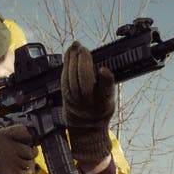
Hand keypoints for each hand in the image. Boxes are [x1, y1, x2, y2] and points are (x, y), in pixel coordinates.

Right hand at [0, 125, 37, 173]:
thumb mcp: (0, 138)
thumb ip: (17, 138)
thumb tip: (37, 142)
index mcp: (5, 134)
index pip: (28, 132)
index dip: (32, 137)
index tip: (31, 141)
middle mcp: (9, 145)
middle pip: (32, 150)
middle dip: (31, 154)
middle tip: (24, 155)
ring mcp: (10, 159)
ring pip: (31, 162)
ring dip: (29, 165)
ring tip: (20, 163)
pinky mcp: (11, 171)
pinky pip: (27, 172)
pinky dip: (26, 172)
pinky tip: (19, 170)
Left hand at [61, 41, 114, 170]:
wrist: (85, 126)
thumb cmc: (99, 109)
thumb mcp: (109, 100)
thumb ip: (107, 85)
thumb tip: (104, 70)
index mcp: (103, 103)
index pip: (105, 90)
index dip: (105, 79)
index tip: (104, 70)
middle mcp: (88, 102)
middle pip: (84, 79)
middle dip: (82, 61)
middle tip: (82, 47)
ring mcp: (74, 100)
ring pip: (72, 77)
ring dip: (72, 59)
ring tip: (75, 47)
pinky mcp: (65, 96)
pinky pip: (64, 78)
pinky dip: (66, 65)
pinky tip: (68, 55)